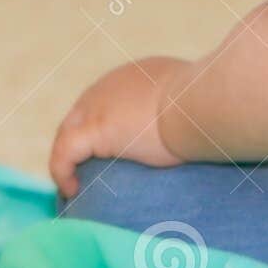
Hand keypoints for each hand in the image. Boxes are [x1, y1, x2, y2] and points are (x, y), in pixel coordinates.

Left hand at [49, 56, 188, 197]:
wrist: (202, 104)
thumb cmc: (206, 106)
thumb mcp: (191, 100)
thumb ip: (183, 111)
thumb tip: (193, 130)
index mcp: (132, 78)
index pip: (105, 101)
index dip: (103, 126)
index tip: (109, 152)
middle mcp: (108, 87)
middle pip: (81, 115)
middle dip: (81, 142)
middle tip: (86, 172)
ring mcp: (97, 105)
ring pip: (67, 133)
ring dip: (67, 159)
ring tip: (76, 184)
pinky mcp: (93, 129)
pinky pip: (64, 153)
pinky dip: (62, 171)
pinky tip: (72, 189)